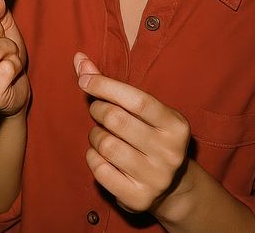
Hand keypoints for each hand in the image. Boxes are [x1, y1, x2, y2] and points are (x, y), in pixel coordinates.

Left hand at [74, 52, 190, 213]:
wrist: (170, 185)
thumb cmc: (147, 134)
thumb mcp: (139, 109)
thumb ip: (109, 83)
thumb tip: (78, 58)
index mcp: (176, 125)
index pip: (137, 100)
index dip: (106, 86)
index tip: (84, 79)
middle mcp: (171, 152)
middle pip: (116, 120)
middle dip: (98, 110)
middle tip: (100, 112)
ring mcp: (156, 178)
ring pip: (104, 144)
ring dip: (95, 136)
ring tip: (103, 136)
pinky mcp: (139, 198)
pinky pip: (98, 168)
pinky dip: (92, 157)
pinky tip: (103, 156)